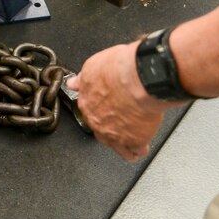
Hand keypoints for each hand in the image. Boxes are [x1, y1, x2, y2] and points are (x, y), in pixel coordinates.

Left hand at [69, 42, 168, 161]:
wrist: (137, 79)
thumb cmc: (118, 70)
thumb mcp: (92, 67)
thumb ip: (83, 79)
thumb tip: (73, 82)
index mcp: (87, 103)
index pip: (89, 112)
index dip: (99, 111)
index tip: (107, 110)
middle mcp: (98, 122)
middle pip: (102, 133)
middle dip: (111, 131)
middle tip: (121, 125)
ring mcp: (116, 134)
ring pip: (119, 148)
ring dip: (125, 146)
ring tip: (131, 144)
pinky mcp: (135, 140)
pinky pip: (138, 151)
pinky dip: (142, 148)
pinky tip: (144, 145)